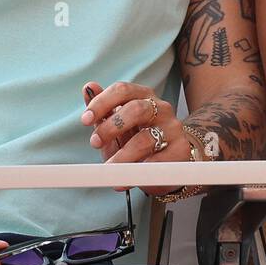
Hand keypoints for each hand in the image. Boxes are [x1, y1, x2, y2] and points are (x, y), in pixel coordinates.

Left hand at [81, 81, 194, 196]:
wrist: (173, 156)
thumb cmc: (140, 137)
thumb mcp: (118, 123)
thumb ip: (103, 107)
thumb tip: (88, 87)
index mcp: (143, 96)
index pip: (122, 90)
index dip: (101, 103)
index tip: (85, 120)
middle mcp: (160, 108)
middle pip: (135, 109)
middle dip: (110, 127)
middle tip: (95, 143)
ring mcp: (172, 128)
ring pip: (144, 139)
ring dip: (121, 156)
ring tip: (109, 170)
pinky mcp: (180, 149)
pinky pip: (157, 161)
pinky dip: (139, 171)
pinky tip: (128, 177)